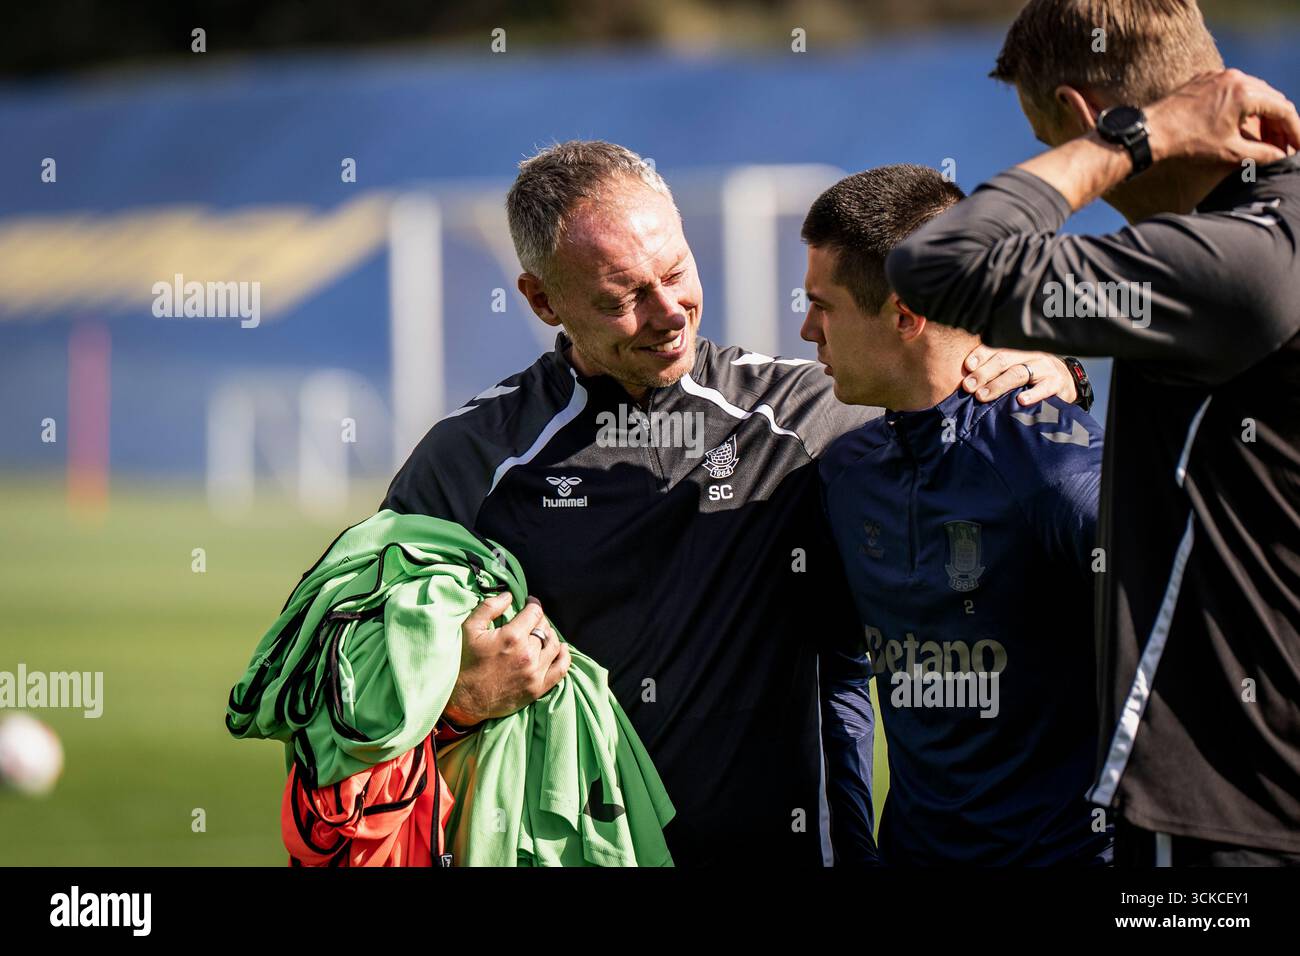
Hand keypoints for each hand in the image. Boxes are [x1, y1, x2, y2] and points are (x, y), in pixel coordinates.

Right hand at [443, 593, 570, 727]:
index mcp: (512, 637)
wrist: (464, 700)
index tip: (529, 602)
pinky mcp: (538, 688)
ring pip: (554, 645)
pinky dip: (564, 656)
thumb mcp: (469, 629)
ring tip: (541, 633)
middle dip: (538, 620)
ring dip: (549, 635)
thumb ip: (489, 607)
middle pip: (544, 628)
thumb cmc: (465, 662)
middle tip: (530, 620)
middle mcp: (528, 654)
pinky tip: (560, 649)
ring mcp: (535, 673)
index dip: (533, 604)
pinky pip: (561, 669)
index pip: (535, 613)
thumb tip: (509, 595)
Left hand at [960, 345, 1075, 406]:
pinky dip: (1032, 394)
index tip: (967, 367)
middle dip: (983, 373)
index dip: (981, 356)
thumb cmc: (1032, 376)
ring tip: (982, 396)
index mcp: (1017, 350)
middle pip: (1003, 360)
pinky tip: (1020, 400)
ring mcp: (1044, 368)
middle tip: (968, 386)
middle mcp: (1030, 355)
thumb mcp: (1016, 367)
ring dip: (998, 385)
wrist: (1066, 381)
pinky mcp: (1056, 383)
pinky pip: (1044, 388)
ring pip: (1018, 373)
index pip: (996, 348)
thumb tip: (966, 381)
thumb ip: (996, 371)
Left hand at [1146, 69, 1299, 166]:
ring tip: (1263, 139)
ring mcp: (1218, 76)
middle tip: (1281, 146)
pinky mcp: (1204, 80)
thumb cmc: (1188, 143)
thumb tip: (1280, 156)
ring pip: (1253, 93)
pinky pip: (1232, 90)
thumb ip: (1261, 154)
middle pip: (1270, 99)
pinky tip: (1241, 125)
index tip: (1297, 147)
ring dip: (1261, 115)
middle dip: (1279, 124)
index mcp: (1246, 93)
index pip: (1282, 110)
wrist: (1151, 132)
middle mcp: (1235, 78)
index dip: (1294, 131)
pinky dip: (1242, 107)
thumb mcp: (1229, 152)